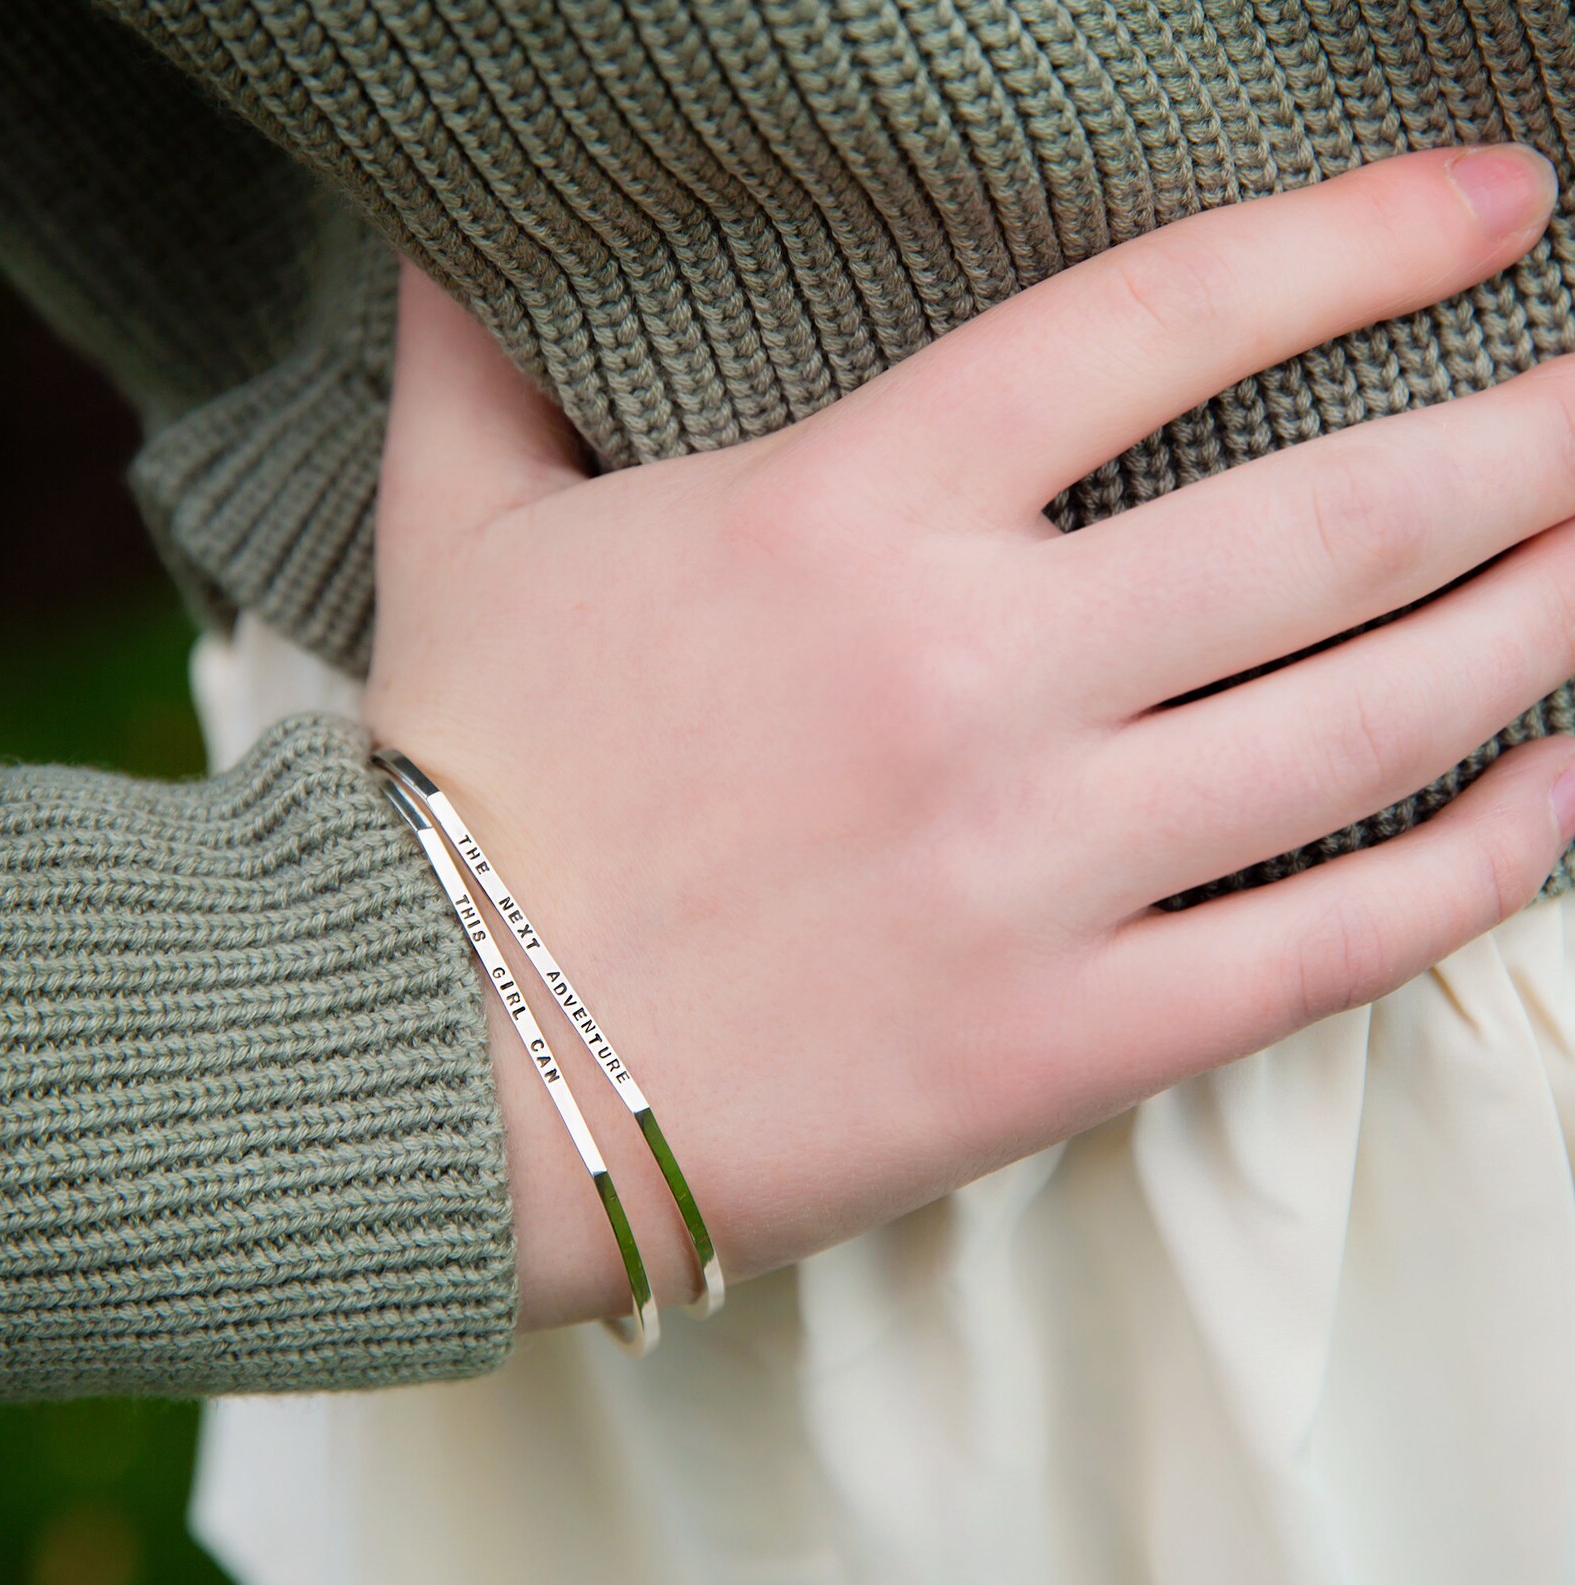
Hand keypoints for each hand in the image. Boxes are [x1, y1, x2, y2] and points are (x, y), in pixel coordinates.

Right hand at [365, 144, 1574, 1330]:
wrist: (442, 1057)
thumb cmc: (462, 783)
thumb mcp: (457, 533)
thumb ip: (480, 354)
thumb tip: (456, 227)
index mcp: (845, 517)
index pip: (1159, 322)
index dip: (1359, 240)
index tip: (1501, 205)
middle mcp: (975, 677)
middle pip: (1339, 524)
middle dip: (1536, 442)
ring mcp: (1034, 869)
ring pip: (1373, 728)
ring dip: (1542, 629)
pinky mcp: (1057, 1041)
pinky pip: (1328, 946)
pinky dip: (1480, 869)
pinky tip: (1559, 800)